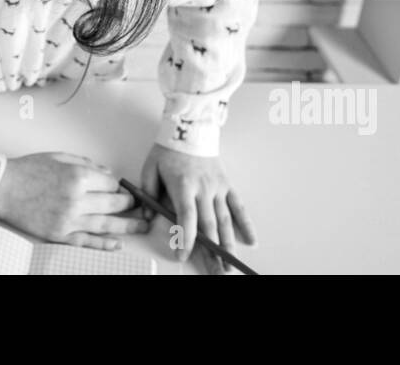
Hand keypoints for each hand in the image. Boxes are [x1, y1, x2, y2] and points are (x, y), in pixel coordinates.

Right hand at [0, 152, 149, 249]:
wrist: (2, 188)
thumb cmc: (28, 170)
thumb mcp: (60, 156)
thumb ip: (87, 164)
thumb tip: (107, 174)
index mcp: (77, 176)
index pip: (111, 184)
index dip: (121, 186)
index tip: (124, 189)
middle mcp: (76, 199)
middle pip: (113, 204)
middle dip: (129, 205)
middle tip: (139, 206)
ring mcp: (68, 220)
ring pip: (106, 225)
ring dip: (127, 227)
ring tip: (141, 226)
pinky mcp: (59, 235)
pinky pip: (86, 242)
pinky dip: (104, 244)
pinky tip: (117, 244)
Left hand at [140, 143, 253, 273]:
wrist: (190, 128)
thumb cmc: (168, 150)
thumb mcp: (150, 168)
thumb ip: (148, 193)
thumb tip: (148, 216)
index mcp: (183, 186)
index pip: (187, 218)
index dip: (186, 239)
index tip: (183, 255)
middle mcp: (203, 189)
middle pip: (209, 226)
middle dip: (212, 251)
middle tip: (215, 271)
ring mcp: (218, 188)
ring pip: (225, 221)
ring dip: (228, 244)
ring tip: (230, 264)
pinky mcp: (227, 185)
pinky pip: (239, 206)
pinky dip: (246, 224)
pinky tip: (251, 240)